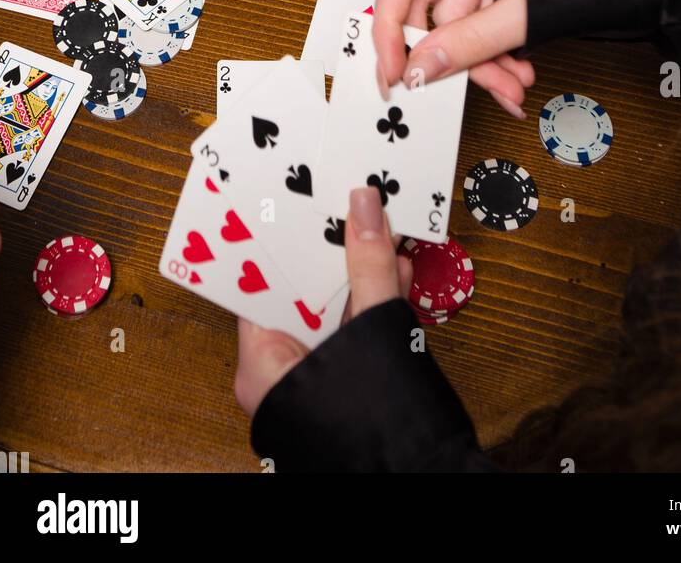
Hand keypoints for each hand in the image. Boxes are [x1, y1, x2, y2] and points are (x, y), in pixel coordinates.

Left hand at [234, 187, 410, 417]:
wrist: (423, 482)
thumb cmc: (376, 431)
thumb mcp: (373, 329)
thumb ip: (370, 264)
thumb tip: (363, 207)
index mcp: (261, 365)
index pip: (257, 282)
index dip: (276, 237)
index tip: (287, 198)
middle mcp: (279, 374)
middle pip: (297, 290)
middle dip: (325, 246)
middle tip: (339, 201)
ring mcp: (312, 379)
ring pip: (329, 307)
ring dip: (356, 268)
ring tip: (377, 224)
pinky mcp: (343, 381)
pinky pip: (350, 328)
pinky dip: (371, 298)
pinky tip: (395, 267)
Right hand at [373, 0, 532, 115]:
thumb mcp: (531, 11)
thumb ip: (472, 43)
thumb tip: (421, 69)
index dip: (388, 29)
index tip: (394, 75)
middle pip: (433, 5)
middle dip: (455, 55)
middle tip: (473, 93)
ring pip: (461, 18)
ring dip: (484, 60)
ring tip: (515, 88)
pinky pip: (484, 17)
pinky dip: (498, 49)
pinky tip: (519, 73)